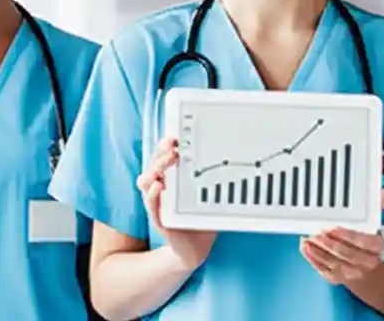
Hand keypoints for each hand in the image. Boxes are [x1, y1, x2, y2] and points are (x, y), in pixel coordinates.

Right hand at [137, 136, 216, 269]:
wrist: (195, 249)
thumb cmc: (201, 219)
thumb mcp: (210, 195)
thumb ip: (217, 180)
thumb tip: (236, 159)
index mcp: (171, 180)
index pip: (163, 157)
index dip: (165, 145)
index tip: (174, 135)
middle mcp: (161, 189)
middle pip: (153, 164)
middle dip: (161, 152)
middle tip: (173, 145)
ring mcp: (158, 203)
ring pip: (147, 181)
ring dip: (155, 168)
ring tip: (168, 160)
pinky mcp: (159, 218)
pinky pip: (151, 204)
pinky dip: (153, 195)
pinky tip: (159, 186)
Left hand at [300, 189, 383, 284]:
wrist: (365, 265)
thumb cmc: (366, 239)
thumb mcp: (373, 222)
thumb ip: (377, 206)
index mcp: (377, 246)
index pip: (363, 242)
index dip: (347, 236)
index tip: (333, 228)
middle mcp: (366, 262)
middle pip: (347, 253)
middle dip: (330, 244)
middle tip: (317, 233)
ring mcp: (352, 272)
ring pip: (335, 263)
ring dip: (319, 252)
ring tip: (308, 239)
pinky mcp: (338, 278)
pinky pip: (325, 270)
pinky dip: (314, 260)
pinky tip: (306, 249)